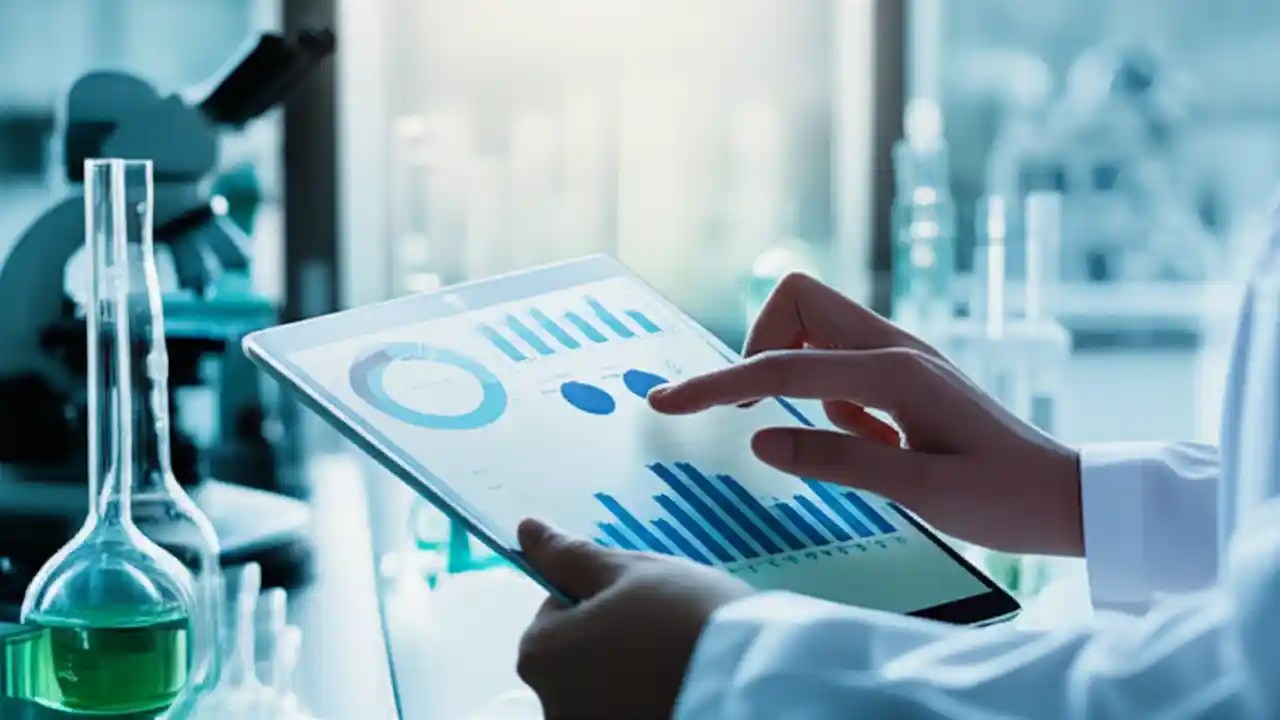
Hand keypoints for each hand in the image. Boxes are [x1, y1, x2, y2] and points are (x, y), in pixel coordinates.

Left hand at [516, 519, 752, 718]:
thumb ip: (571, 557)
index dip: (599, 597)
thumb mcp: (630, 572)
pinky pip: (627, 713)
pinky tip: (681, 688)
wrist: (750, 683)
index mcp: (539, 654)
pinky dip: (648, 702)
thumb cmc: (684, 616)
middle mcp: (551, 707)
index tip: (643, 600)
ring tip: (679, 662)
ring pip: (604, 693)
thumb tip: (525, 531)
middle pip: (577, 659)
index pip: (555, 610)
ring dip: (629, 678)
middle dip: (612, 643)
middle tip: (666, 630)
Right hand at [649, 273, 1082, 555]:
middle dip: (756, 344)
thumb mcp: (918, 492)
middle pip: (798, 299)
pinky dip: (827, 398)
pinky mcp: (906, 375)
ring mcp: (902, 357)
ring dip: (794, 374)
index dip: (716, 383)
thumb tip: (756, 441)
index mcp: (894, 371)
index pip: (781, 366)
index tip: (666, 403)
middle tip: (750, 410)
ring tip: (832, 439)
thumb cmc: (1005, 498)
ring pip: (815, 329)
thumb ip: (834, 459)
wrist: (1071, 497)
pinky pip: (840, 364)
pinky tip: (866, 444)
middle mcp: (895, 348)